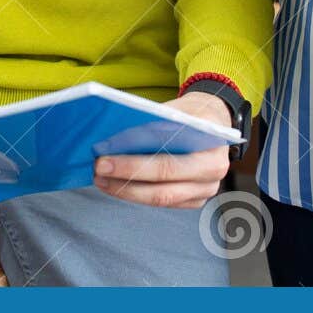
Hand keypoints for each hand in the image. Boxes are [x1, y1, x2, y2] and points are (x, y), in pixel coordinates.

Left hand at [93, 93, 232, 208]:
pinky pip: (162, 202)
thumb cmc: (192, 112)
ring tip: (102, 179)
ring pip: (160, 199)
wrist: (214, 119)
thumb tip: (114, 140)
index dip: (132, 165)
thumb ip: (153, 126)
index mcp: (211, 152)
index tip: (103, 158)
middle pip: (162, 188)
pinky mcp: (194, 199)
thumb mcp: (177, 110)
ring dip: (127, 191)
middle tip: (98, 170)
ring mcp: (204, 191)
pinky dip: (137, 193)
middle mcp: (212, 176)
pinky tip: (117, 184)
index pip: (167, 165)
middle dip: (125, 181)